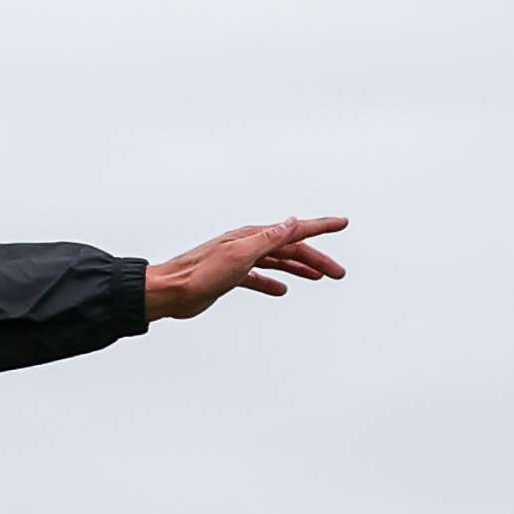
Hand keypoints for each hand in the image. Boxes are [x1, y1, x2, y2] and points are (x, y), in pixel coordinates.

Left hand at [144, 218, 349, 319]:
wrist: (171, 292)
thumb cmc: (200, 273)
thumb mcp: (240, 254)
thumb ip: (268, 238)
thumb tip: (291, 221)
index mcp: (252, 236)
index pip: (294, 229)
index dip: (321, 226)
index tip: (342, 222)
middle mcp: (248, 244)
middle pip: (290, 248)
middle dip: (316, 258)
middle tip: (337, 272)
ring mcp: (239, 260)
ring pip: (277, 262)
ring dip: (299, 268)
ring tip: (318, 277)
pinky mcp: (229, 277)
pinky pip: (258, 277)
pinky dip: (272, 282)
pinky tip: (282, 290)